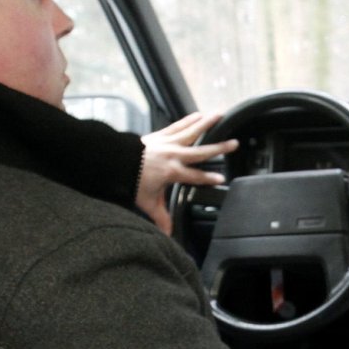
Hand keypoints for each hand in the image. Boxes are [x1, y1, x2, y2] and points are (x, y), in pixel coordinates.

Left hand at [138, 111, 238, 234]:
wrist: (114, 160)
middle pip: (201, 151)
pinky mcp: (160, 135)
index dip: (209, 179)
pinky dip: (188, 120)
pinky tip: (198, 114)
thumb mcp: (147, 202)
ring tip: (220, 115)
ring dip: (207, 123)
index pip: (195, 177)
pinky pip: (178, 126)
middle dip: (219, 148)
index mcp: (172, 172)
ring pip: (191, 132)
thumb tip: (168, 234)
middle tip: (234, 143)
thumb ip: (161, 217)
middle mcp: (173, 155)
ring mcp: (168, 143)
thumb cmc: (130, 180)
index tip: (222, 178)